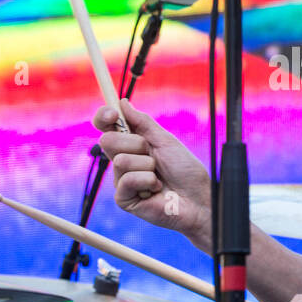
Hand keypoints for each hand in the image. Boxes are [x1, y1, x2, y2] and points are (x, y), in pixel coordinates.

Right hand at [93, 98, 210, 238]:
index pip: (106, 126)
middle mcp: (123, 160)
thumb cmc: (185, 170)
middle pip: (107, 140)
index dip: (104, 117)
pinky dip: (148, 181)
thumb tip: (123, 102)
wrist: (197, 198)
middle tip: (153, 155)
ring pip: (120, 161)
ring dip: (147, 165)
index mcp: (131, 144)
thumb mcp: (165, 140)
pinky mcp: (124, 198)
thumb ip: (143, 123)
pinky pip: (127, 180)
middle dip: (135, 144)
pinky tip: (156, 189)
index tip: (113, 113)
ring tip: (159, 176)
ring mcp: (121, 180)